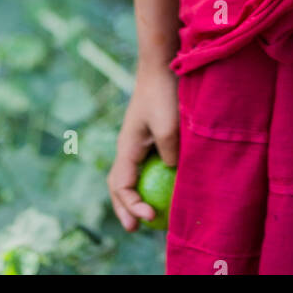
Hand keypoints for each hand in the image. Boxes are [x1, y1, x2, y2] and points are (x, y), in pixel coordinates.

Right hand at [108, 63, 178, 230]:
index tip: (150, 217)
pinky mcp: (150, 133)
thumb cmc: (164, 93)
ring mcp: (138, 140)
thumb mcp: (169, 127)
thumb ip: (170, 153)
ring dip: (136, 195)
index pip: (121, 186)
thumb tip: (173, 172)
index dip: (132, 206)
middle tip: (135, 228)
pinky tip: (164, 183)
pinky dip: (150, 178)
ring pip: (131, 175)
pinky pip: (145, 163)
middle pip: (119, 185)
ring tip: (148, 213)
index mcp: (127, 148)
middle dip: (125, 207)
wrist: (162, 64)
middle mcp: (128, 147)